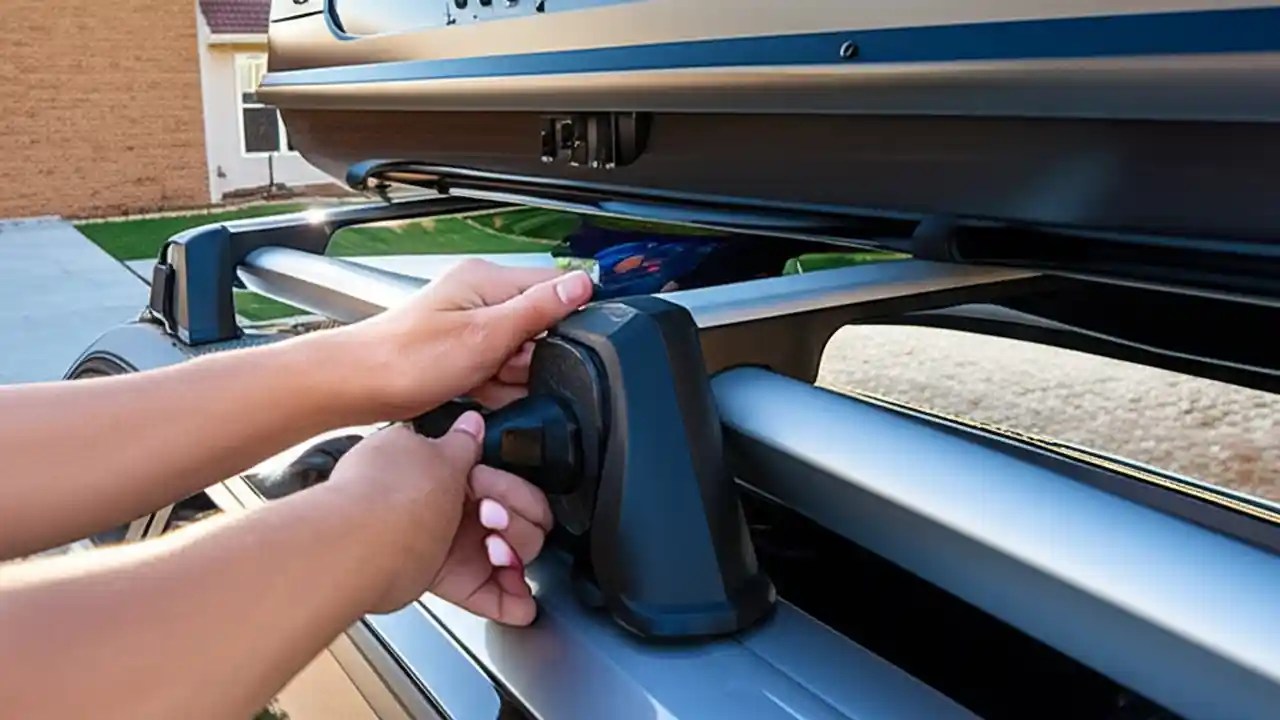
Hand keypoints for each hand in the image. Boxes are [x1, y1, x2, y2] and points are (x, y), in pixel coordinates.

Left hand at [325, 413, 550, 622]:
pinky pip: (485, 593)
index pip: (506, 483)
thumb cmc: (394, 498)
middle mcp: (449, 509)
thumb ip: (464, 443)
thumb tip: (473, 422)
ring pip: (505, 556)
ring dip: (514, 556)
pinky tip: (521, 605)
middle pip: (514, 520)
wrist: (357, 546)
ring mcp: (446, 546)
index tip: (497, 496)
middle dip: (516, 522)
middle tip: (493, 521)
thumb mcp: (440, 456)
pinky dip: (507, 602)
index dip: (513, 491)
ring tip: (495, 552)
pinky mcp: (443, 581)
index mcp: (446, 473)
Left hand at [326, 260, 593, 422]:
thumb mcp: (485, 335)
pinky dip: (492, 386)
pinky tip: (474, 393)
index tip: (551, 346)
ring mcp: (469, 325)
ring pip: (519, 353)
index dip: (561, 319)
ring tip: (480, 383)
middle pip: (538, 324)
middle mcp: (479, 296)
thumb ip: (538, 309)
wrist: (356, 388)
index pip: (551, 284)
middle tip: (502, 368)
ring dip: (510, 376)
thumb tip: (582, 283)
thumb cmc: (407, 360)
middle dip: (529, 357)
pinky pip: (497, 369)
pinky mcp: (461, 351)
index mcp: (486, 279)